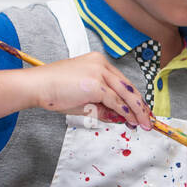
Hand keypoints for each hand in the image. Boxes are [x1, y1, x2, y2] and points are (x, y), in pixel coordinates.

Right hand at [28, 52, 153, 130]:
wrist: (37, 86)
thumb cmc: (54, 90)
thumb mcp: (83, 100)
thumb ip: (103, 107)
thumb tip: (120, 118)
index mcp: (98, 62)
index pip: (122, 82)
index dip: (133, 98)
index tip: (141, 110)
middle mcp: (101, 64)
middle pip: (128, 86)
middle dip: (140, 106)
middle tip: (148, 120)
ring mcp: (99, 72)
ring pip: (125, 94)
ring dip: (136, 111)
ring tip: (144, 124)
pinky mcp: (96, 83)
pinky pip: (115, 101)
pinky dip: (125, 112)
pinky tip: (130, 120)